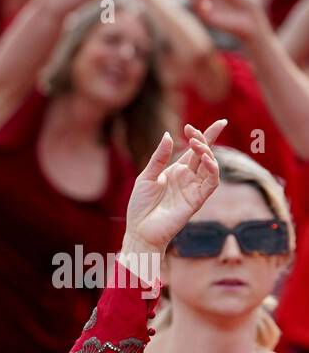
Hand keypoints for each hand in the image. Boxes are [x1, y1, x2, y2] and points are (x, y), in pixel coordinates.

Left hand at [123, 120, 223, 256]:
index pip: (195, 149)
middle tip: (194, 132)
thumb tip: (168, 134)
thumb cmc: (140, 206)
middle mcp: (188, 177)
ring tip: (197, 144)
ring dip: (207, 152)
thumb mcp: (146, 177)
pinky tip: (205, 159)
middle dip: (206, 139)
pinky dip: (212, 169)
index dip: (205, 134)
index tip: (209, 122)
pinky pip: (212, 182)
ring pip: (211, 165)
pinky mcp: (198, 199)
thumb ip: (158, 158)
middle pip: (204, 153)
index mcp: (176, 170)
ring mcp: (194, 188)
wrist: (139, 230)